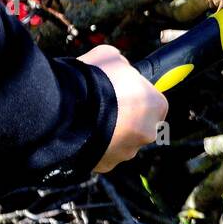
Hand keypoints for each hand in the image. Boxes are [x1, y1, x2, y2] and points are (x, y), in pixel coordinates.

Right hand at [79, 45, 169, 172]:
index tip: (121, 92)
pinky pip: (102, 154)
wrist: (65, 110)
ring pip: (120, 141)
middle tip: (101, 106)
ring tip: (86, 119)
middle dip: (123, 117)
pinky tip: (79, 133)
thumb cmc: (94, 80)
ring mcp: (127, 151)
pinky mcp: (106, 165)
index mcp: (157, 106)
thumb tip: (121, 69)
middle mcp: (148, 133)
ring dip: (108, 132)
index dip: (136, 95)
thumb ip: (123, 66)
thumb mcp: (112, 58)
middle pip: (139, 124)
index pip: (153, 102)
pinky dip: (93, 146)